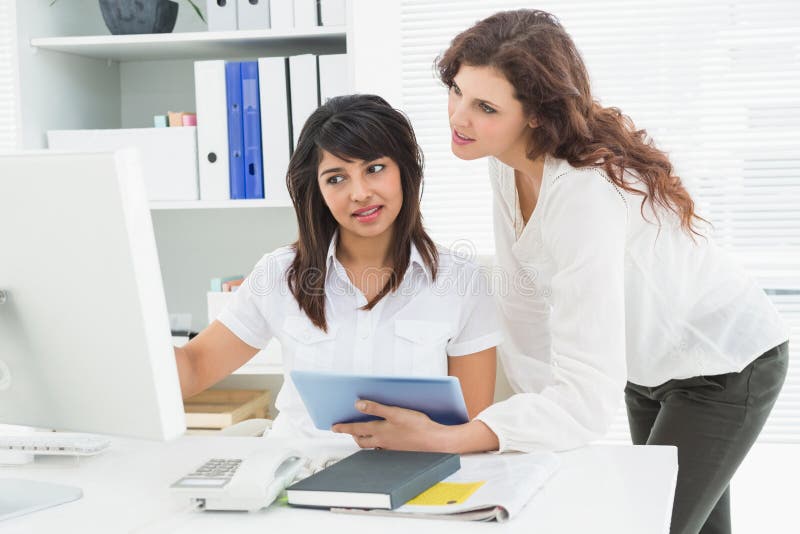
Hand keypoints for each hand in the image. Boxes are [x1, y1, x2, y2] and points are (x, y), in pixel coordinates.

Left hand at [331, 400, 449, 451]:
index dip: (344, 427)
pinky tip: (383, 440)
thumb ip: (376, 408)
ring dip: (365, 439)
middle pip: (361, 440)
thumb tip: (358, 405)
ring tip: (362, 434)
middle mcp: (382, 441)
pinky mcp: (399, 450)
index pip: (356, 429)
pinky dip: (378, 443)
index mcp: (380, 431)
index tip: (334, 427)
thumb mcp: (395, 413)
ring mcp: (391, 448)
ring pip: (372, 445)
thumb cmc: (418, 427)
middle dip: (353, 435)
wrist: (435, 441)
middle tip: (347, 430)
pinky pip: (382, 448)